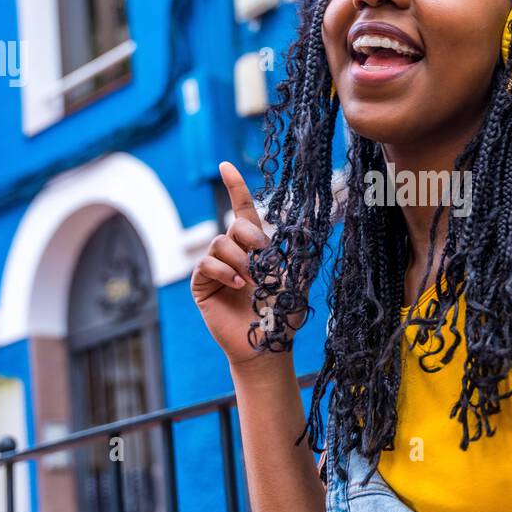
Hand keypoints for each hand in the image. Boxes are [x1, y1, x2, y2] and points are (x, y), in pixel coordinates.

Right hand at [190, 161, 300, 365]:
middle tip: (264, 257)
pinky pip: (207, 264)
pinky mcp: (202, 285)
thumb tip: (309, 227)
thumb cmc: (282, 316)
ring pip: (219, 243)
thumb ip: (299, 256)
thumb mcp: (296, 282)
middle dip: (250, 236)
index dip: (235, 187)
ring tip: (252, 281)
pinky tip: (238, 285)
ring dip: (239, 259)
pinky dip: (224, 271)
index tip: (225, 166)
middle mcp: (234, 253)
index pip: (242, 210)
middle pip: (234, 226)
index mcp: (255, 248)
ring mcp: (216, 268)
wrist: (267, 345)